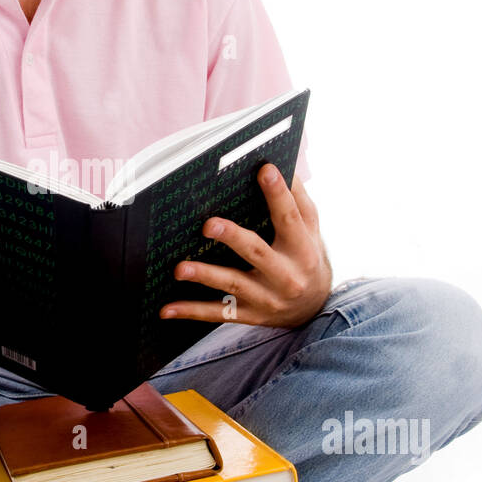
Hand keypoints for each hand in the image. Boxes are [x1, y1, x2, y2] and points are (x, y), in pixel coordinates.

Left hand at [160, 166, 331, 328]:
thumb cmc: (306, 257)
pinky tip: (167, 309)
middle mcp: (285, 275)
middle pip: (256, 253)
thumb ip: (297, 200)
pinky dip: (191, 312)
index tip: (264, 170)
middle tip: (208, 225)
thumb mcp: (310, 230)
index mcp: (301, 247)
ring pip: (233, 285)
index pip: (289, 217)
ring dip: (205, 276)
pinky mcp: (250, 314)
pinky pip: (218, 313)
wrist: (314, 308)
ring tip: (180, 269)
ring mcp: (267, 298)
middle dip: (232, 238)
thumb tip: (284, 167)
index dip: (278, 194)